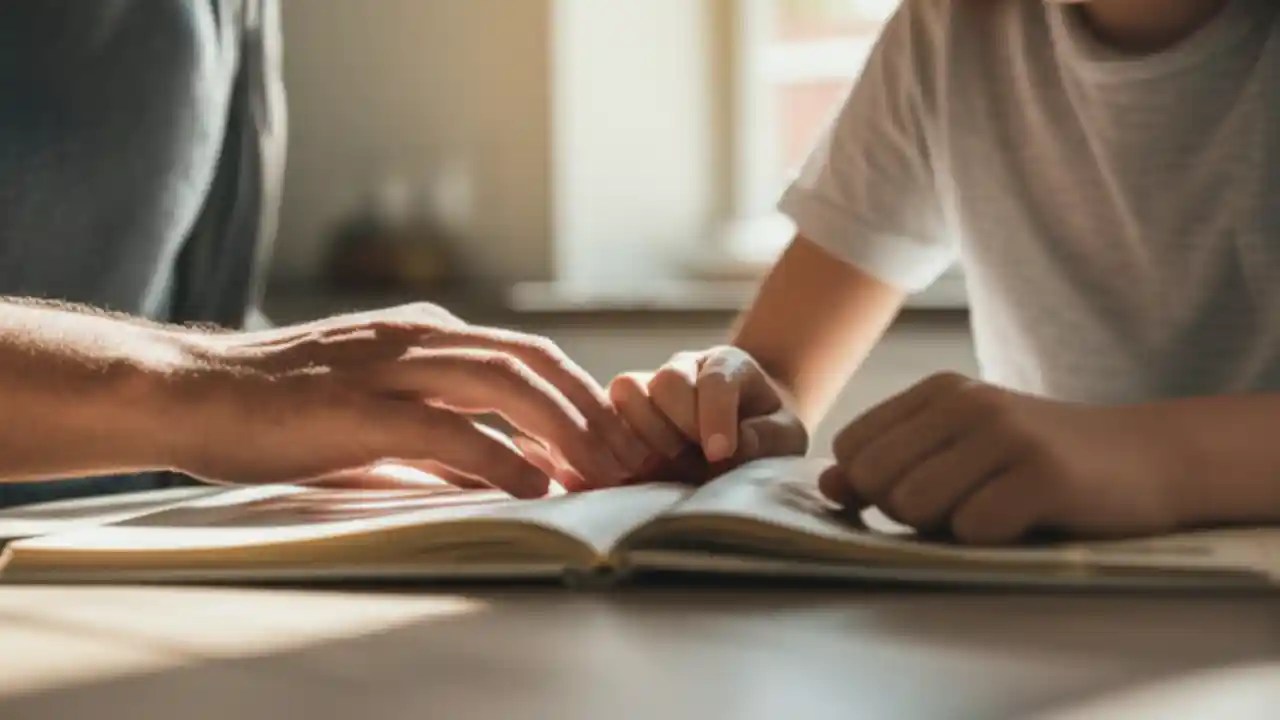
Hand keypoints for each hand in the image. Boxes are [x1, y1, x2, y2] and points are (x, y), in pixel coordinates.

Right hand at [168, 304, 649, 496]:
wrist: (191, 392)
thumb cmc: (280, 410)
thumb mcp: (375, 415)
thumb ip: (437, 438)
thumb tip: (502, 474)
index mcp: (425, 336)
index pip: (526, 357)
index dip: (580, 395)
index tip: (614, 439)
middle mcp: (418, 339)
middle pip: (531, 362)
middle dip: (589, 410)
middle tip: (629, 458)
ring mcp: (388, 366)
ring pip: (502, 383)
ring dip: (561, 429)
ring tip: (601, 472)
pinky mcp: (357, 406)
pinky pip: (447, 428)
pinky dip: (498, 456)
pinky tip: (531, 486)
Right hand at [608, 346, 807, 482]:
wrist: (745, 432)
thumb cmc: (767, 433)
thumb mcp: (784, 436)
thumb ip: (766, 438)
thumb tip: (731, 449)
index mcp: (728, 366)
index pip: (716, 380)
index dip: (715, 415)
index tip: (721, 453)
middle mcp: (684, 368)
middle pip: (667, 381)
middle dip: (679, 426)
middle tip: (694, 461)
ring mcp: (650, 388)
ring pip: (627, 392)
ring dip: (644, 436)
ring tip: (665, 470)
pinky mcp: (622, 413)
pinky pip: (601, 417)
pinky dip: (611, 446)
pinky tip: (631, 476)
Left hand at [820, 373, 1185, 544]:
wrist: (1149, 456)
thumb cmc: (1039, 461)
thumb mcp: (961, 448)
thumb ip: (892, 463)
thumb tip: (827, 484)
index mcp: (939, 391)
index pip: (853, 448)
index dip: (872, 484)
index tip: (919, 490)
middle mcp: (968, 404)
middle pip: (876, 478)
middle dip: (902, 509)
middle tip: (958, 505)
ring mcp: (1007, 435)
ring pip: (914, 502)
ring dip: (943, 526)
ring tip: (989, 510)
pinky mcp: (1045, 475)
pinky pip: (973, 527)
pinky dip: (988, 539)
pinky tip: (1022, 520)